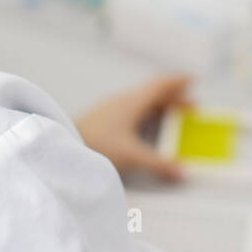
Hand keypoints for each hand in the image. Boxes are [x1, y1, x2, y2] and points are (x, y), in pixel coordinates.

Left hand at [74, 73, 193, 181]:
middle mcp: (121, 102)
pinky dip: (145, 116)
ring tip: (172, 118)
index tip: (192, 80)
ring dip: (159, 108)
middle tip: (191, 107)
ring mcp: (109, 110)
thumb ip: (159, 163)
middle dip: (173, 99)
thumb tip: (183, 171)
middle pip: (152, 94)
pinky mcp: (101, 121)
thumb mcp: (132, 155)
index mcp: (131, 102)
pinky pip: (130, 112)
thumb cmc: (95, 145)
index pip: (159, 84)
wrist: (59, 147)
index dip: (177, 82)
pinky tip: (144, 129)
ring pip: (140, 103)